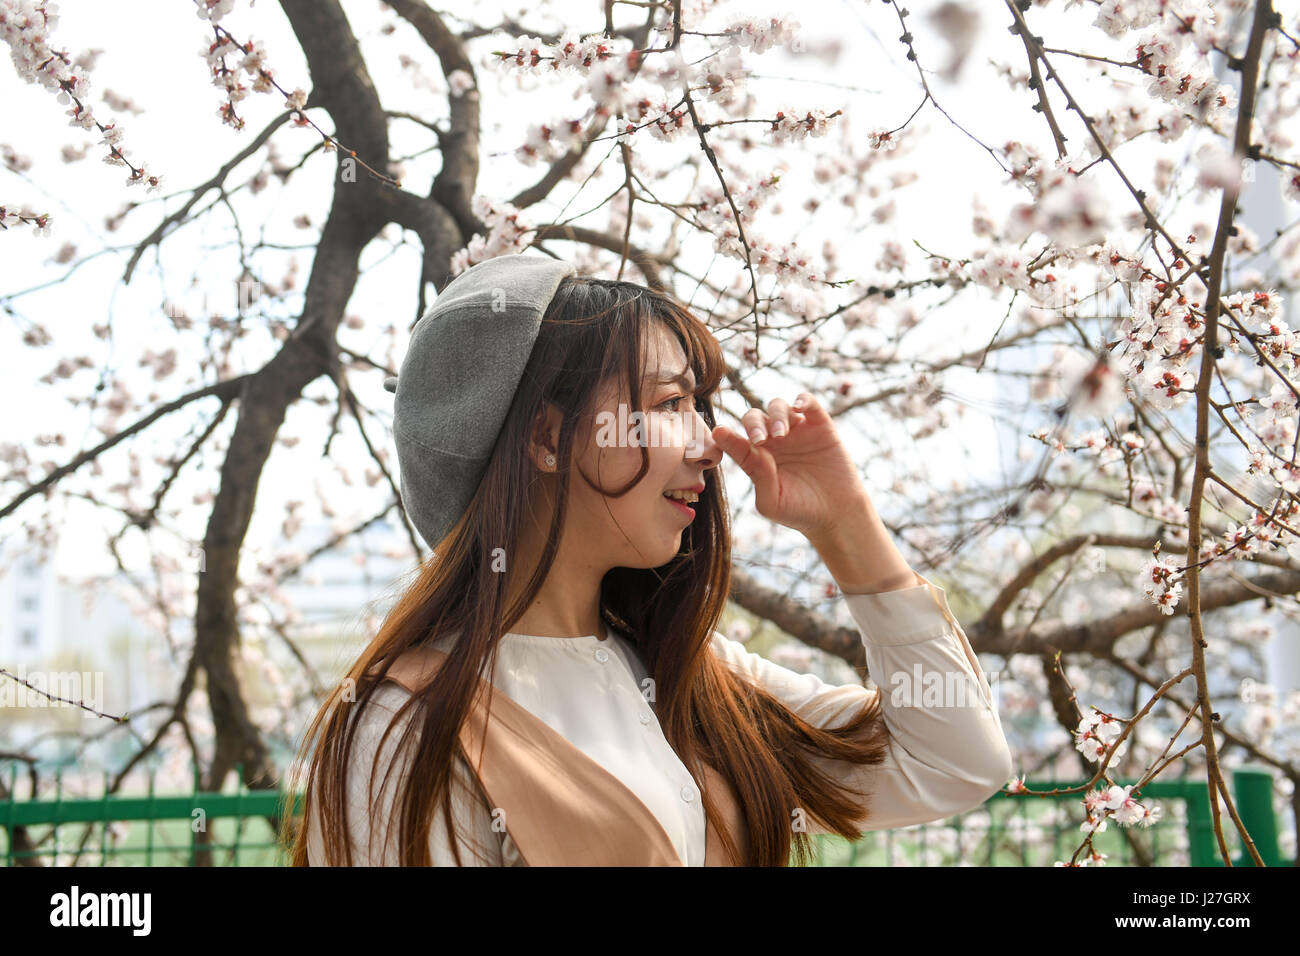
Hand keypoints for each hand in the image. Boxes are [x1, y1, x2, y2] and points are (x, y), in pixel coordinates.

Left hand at [711, 392, 869, 540]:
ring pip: (778, 407)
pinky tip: (798, 407)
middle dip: (754, 424)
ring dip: (776, 415)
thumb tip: (749, 445)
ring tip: (780, 434)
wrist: (835, 516)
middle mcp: (773, 441)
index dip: (727, 435)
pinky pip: (809, 404)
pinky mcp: (820, 427)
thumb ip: (757, 474)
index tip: (721, 432)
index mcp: (756, 457)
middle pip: (754, 418)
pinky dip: (803, 400)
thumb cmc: (799, 511)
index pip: (736, 440)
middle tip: (760, 439)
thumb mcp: (771, 500)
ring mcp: (796, 431)